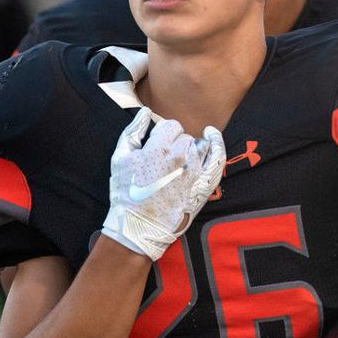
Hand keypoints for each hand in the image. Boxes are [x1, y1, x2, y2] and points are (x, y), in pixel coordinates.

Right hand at [102, 107, 224, 260]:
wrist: (139, 226)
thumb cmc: (127, 193)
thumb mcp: (120, 158)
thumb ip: (133, 131)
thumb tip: (145, 112)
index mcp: (158, 149)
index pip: (171, 126)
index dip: (164, 134)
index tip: (158, 144)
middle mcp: (179, 157)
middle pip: (184, 137)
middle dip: (175, 143)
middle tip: (165, 160)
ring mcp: (195, 171)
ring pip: (199, 145)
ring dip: (191, 148)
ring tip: (180, 161)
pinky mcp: (205, 184)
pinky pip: (217, 157)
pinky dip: (217, 143)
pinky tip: (212, 136)